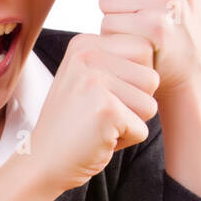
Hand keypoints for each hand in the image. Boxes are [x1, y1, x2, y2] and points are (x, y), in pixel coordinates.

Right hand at [27, 32, 158, 193]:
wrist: (42, 162)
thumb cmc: (72, 125)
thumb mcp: (88, 80)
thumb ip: (116, 61)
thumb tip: (158, 38)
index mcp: (85, 43)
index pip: (143, 51)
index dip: (131, 83)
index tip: (99, 97)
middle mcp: (89, 54)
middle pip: (151, 77)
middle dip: (135, 103)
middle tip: (101, 114)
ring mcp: (96, 81)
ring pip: (150, 104)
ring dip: (131, 123)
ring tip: (100, 125)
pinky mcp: (106, 110)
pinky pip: (142, 130)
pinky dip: (124, 141)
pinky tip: (97, 139)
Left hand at [96, 0, 200, 98]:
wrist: (189, 71)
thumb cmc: (171, 25)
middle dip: (117, 1)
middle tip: (143, 17)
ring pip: (106, 2)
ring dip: (114, 20)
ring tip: (140, 30)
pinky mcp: (156, 25)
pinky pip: (109, 24)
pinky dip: (116, 38)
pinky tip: (138, 43)